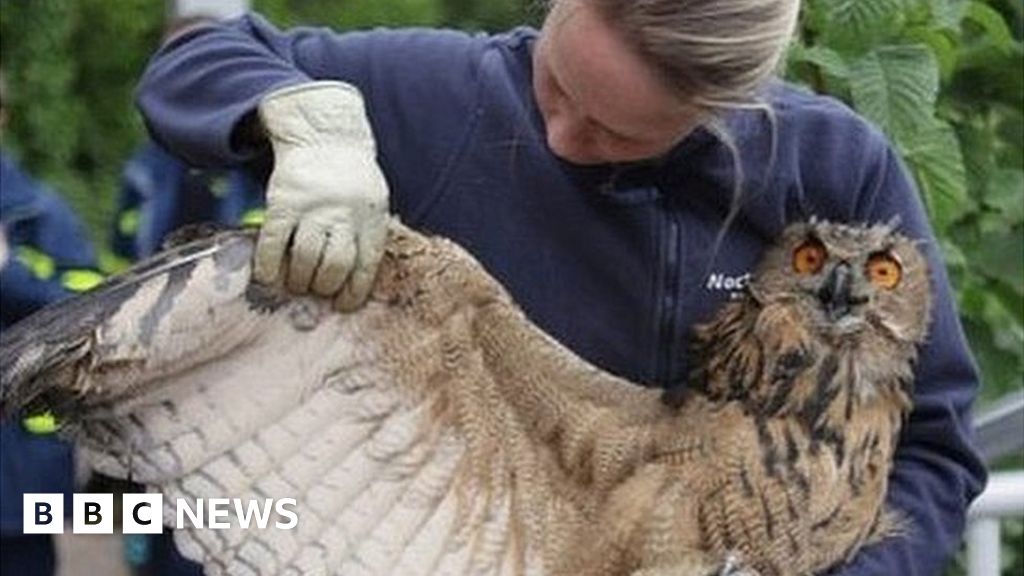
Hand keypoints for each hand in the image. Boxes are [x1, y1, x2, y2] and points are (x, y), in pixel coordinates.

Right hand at [255, 81, 389, 310]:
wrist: (325, 138)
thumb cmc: (353, 180)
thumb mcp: (374, 204)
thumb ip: (367, 237)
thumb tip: (353, 284)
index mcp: (371, 218)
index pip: (365, 266)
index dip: (353, 292)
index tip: (342, 306)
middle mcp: (343, 215)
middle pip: (333, 266)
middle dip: (323, 287)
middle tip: (315, 291)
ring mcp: (312, 208)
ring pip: (305, 259)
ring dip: (298, 280)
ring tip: (295, 284)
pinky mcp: (283, 203)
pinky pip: (274, 242)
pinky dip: (268, 265)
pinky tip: (268, 277)